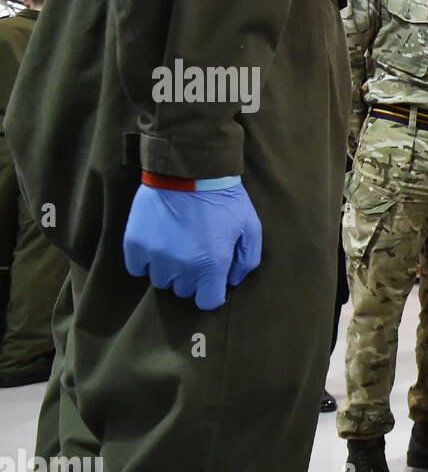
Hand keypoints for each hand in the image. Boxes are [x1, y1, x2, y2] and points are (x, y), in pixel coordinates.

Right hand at [123, 182, 262, 309]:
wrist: (188, 169)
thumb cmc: (223, 198)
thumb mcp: (250, 226)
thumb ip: (247, 259)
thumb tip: (233, 280)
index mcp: (211, 265)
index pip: (207, 302)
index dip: (212, 292)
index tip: (212, 279)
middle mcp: (181, 267)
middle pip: (183, 290)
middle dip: (192, 277)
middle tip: (196, 252)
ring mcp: (155, 256)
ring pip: (160, 280)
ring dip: (169, 269)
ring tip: (177, 245)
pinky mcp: (134, 244)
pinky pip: (137, 268)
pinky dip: (146, 261)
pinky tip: (158, 243)